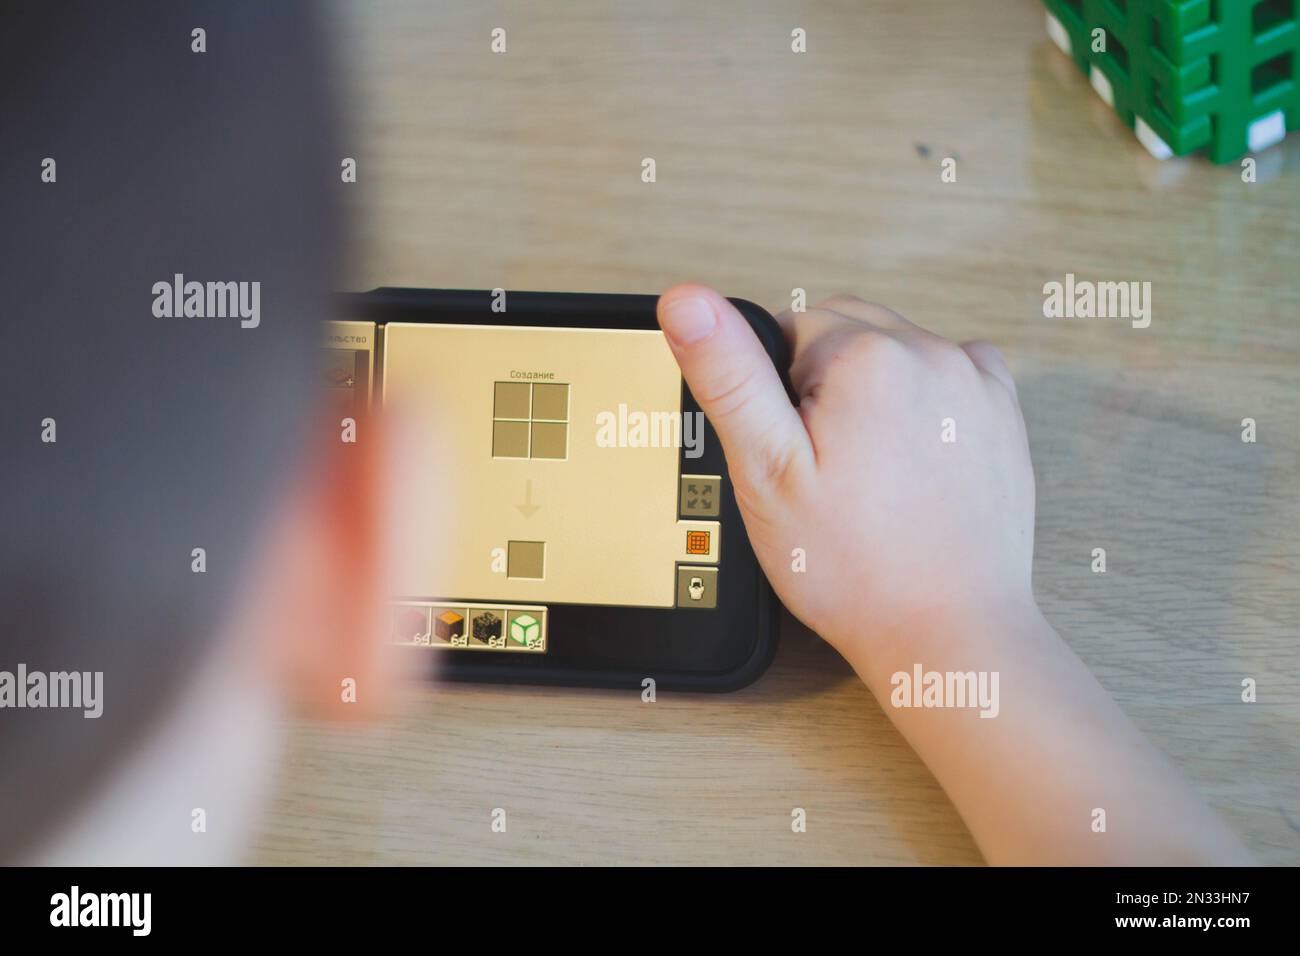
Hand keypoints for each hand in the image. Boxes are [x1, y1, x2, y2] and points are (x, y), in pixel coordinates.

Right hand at [657, 285, 1035, 662]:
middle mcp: (929, 353)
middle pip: (843, 330)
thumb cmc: (854, 566)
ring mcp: (973, 382)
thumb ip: (728, 375)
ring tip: (869, 471)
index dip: (774, 394)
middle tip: (822, 466)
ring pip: (894, 350)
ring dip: (873, 389)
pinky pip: (948, 373)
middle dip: (820, 384)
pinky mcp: (1002, 412)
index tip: (792, 452)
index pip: (787, 329)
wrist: (948, 631)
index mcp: (865, 357)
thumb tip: (686, 299)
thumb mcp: (766, 471)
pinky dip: (924, 401)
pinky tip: (910, 458)